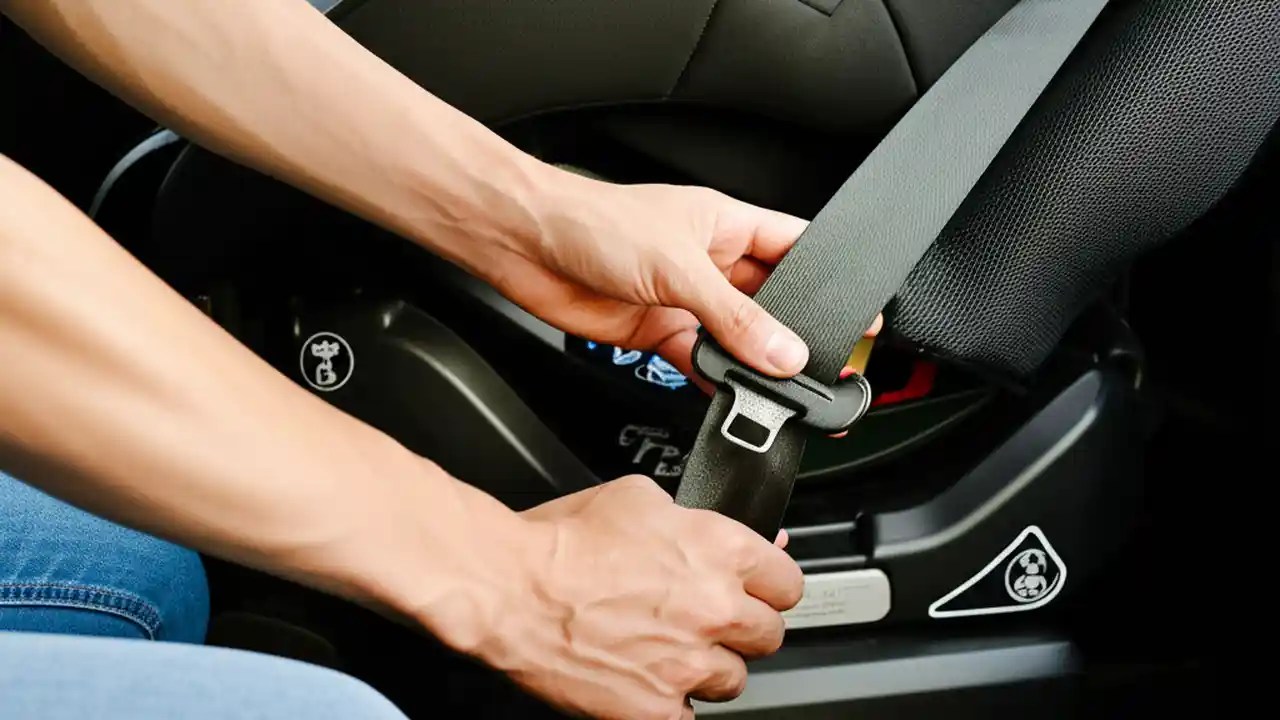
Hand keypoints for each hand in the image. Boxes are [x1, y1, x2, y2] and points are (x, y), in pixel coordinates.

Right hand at [480, 476, 802, 719]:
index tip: (754, 589)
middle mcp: (715, 607)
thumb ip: (697, 518)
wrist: (509, 589)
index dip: (768, 585)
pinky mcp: (658, 706)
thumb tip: (744, 537)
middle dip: (741, 627)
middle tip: (706, 618)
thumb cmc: (562, 541)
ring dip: (709, 666)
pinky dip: (672, 701)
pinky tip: (647, 678)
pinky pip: (690, 715)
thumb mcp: (638, 498)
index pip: (788, 582)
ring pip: (734, 679)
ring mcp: (689, 662)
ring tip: (669, 649)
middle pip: (770, 634)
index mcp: (719, 549)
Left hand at [483, 169, 880, 387]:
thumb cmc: (593, 222)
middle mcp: (709, 262)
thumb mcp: (678, 267)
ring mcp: (683, 299)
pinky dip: (715, 379)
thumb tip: (783, 351)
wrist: (525, 244)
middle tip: (826, 368)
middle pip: (770, 303)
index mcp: (727, 224)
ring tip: (782, 391)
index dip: (828, 281)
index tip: (858, 314)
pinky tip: (731, 393)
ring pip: (736, 338)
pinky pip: (699, 360)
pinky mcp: (655, 330)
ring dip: (755, 364)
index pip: (796, 250)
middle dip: (795, 335)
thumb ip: (735, 316)